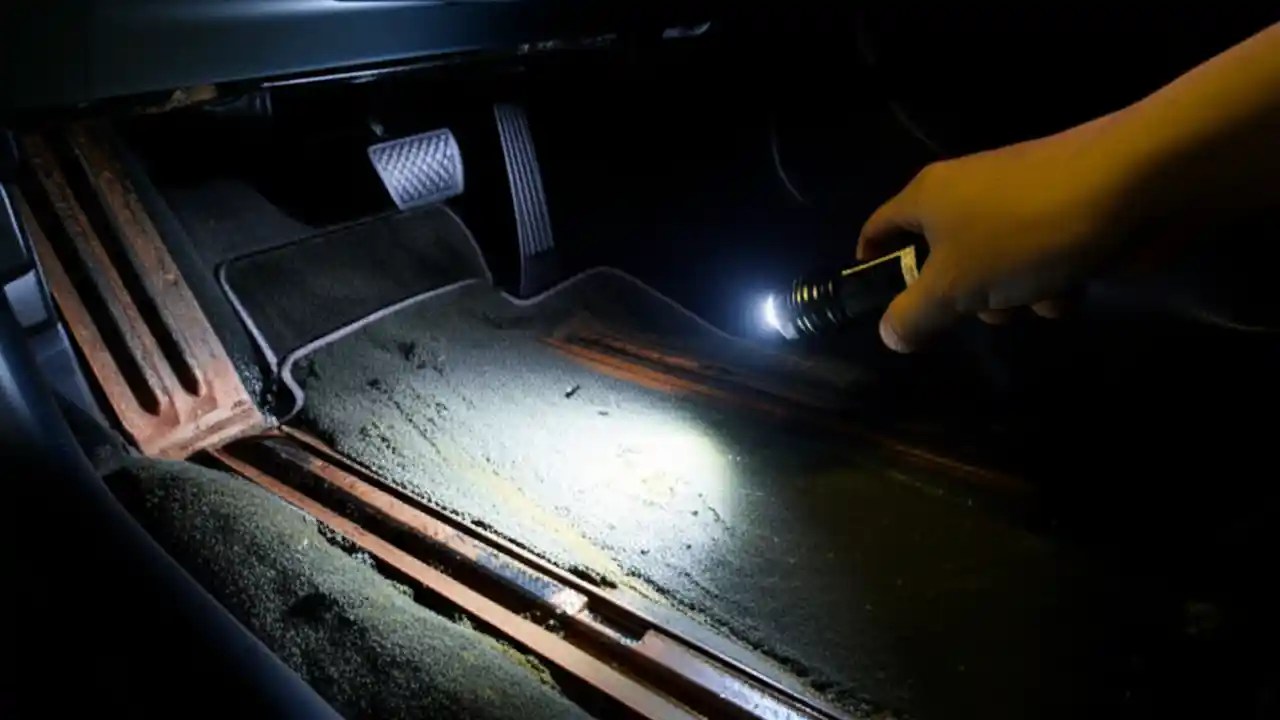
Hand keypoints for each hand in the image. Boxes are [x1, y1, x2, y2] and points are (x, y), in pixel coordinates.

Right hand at [857, 116, 1142, 351]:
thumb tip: (889, 334)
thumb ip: (913, 315)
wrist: (1132, 185)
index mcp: (927, 197)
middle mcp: (966, 196)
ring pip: (995, 274)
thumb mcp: (953, 285)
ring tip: (1040, 294)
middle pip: (943, 264)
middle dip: (963, 299)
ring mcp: (1017, 206)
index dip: (872, 266)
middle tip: (980, 307)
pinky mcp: (1061, 219)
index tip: (877, 304)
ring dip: (1015, 298)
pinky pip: (1039, 266)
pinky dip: (1053, 283)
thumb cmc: (1023, 233)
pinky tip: (1074, 283)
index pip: (879, 229)